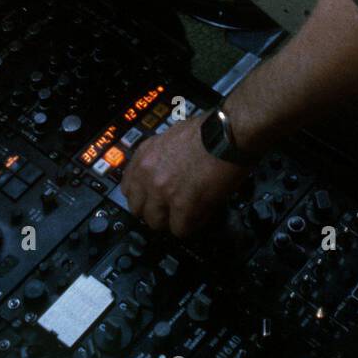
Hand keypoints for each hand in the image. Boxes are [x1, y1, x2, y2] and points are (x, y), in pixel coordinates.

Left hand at [121, 113, 248, 237]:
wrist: (229, 132)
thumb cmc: (210, 129)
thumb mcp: (173, 136)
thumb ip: (161, 157)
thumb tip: (164, 172)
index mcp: (145, 155)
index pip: (128, 189)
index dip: (143, 197)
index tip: (152, 200)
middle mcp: (148, 174)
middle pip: (139, 210)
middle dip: (156, 211)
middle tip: (172, 209)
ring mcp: (163, 191)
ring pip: (157, 223)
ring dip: (173, 220)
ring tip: (189, 212)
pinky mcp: (183, 205)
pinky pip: (180, 229)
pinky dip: (192, 224)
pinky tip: (202, 213)